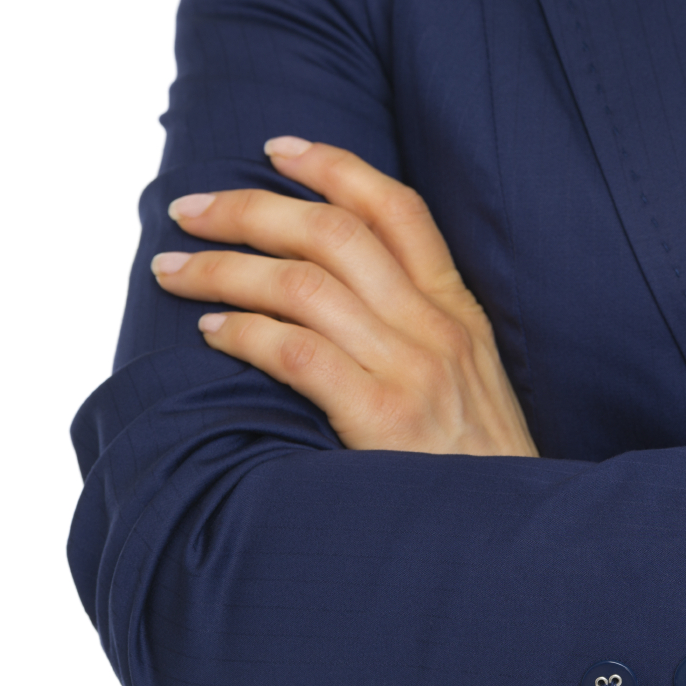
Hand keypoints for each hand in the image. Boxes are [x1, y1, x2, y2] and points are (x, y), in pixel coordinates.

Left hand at [151, 138, 536, 456]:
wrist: (511, 536)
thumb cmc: (477, 467)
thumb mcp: (472, 381)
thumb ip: (423, 332)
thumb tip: (340, 292)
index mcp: (459, 312)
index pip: (398, 210)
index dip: (334, 167)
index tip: (277, 148)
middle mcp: (437, 329)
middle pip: (335, 234)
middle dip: (251, 208)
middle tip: (190, 209)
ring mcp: (413, 371)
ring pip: (303, 285)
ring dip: (225, 268)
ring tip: (175, 269)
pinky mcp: (383, 419)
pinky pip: (297, 353)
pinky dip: (246, 333)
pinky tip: (214, 332)